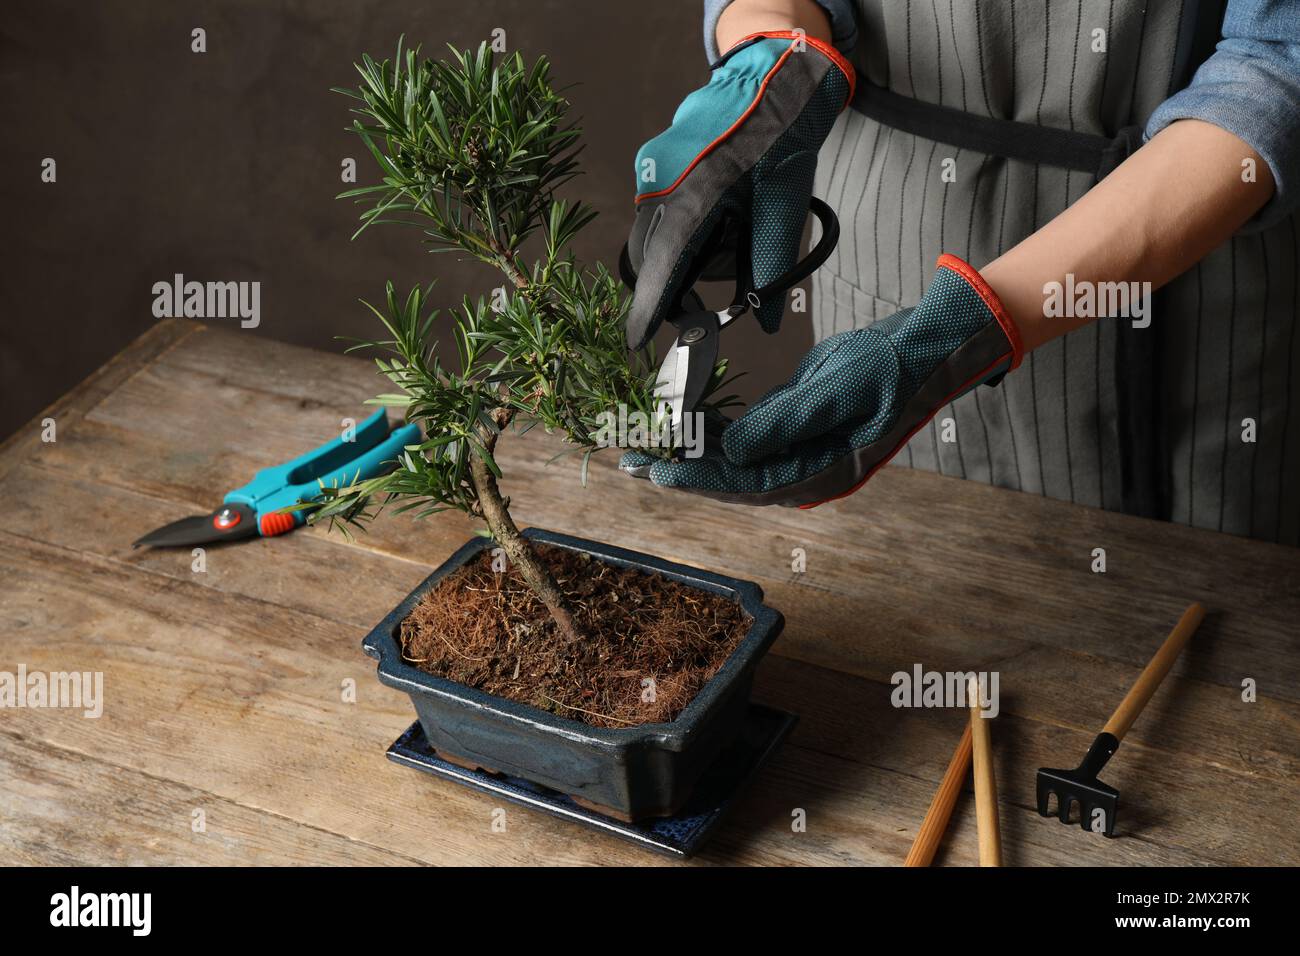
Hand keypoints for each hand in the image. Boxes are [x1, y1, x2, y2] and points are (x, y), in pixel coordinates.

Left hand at [620, 255, 1024, 506]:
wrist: (926, 347)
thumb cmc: (892, 365)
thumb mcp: (839, 388)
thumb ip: (785, 422)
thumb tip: (733, 451)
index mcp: (823, 473)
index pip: (747, 484)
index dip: (698, 477)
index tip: (657, 471)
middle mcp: (807, 472)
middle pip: (732, 480)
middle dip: (681, 469)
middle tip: (631, 460)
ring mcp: (802, 453)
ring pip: (734, 461)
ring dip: (691, 452)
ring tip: (644, 443)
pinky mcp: (796, 430)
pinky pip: (746, 439)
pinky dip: (713, 432)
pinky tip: (681, 421)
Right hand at [624, 31, 853, 348]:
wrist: (771, 76)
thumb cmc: (781, 138)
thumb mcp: (785, 206)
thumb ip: (772, 266)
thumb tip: (767, 323)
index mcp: (694, 194)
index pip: (661, 266)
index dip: (647, 309)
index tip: (635, 343)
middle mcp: (662, 183)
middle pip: (650, 258)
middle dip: (671, 288)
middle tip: (702, 310)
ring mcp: (652, 171)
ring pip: (651, 238)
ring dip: (679, 259)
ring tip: (723, 250)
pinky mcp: (653, 164)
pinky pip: (655, 214)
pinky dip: (678, 233)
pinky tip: (715, 223)